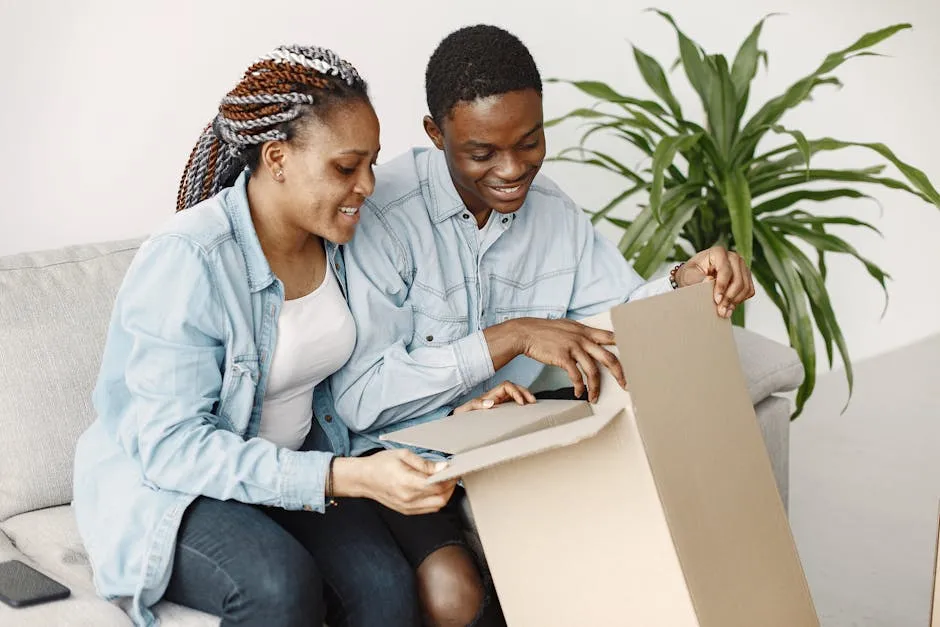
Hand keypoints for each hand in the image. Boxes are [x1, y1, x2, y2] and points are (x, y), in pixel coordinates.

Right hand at [333, 450, 456, 515]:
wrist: (363, 479)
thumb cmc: (381, 464)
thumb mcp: (403, 455)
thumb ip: (424, 463)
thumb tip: (443, 468)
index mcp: (407, 482)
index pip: (438, 485)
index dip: (450, 478)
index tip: (455, 469)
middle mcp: (408, 498)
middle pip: (441, 498)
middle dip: (450, 487)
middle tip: (451, 475)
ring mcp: (407, 507)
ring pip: (437, 506)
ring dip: (445, 494)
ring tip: (444, 481)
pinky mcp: (406, 511)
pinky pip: (428, 509)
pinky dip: (436, 500)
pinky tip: (434, 489)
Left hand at [453, 381, 536, 413]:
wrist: (462, 421)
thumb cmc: (464, 415)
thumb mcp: (468, 409)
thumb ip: (477, 404)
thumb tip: (491, 402)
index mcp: (491, 394)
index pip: (506, 386)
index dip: (515, 391)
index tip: (521, 403)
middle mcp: (497, 396)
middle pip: (514, 387)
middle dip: (525, 392)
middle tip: (533, 401)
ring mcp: (500, 401)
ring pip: (515, 393)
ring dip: (525, 395)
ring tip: (533, 403)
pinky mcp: (502, 408)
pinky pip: (514, 401)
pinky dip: (522, 402)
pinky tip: (528, 409)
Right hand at [515, 318, 625, 402]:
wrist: (526, 332)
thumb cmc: (545, 331)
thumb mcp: (567, 327)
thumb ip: (581, 333)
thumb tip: (590, 340)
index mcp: (585, 330)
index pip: (611, 337)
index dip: (624, 347)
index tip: (633, 359)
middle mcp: (582, 338)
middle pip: (609, 357)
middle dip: (620, 374)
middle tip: (625, 385)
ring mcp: (573, 347)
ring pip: (593, 370)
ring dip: (595, 387)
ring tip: (594, 397)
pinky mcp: (562, 357)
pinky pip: (576, 375)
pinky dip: (579, 386)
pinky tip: (578, 392)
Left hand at [676, 246, 755, 317]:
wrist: (695, 277)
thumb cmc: (691, 274)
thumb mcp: (688, 276)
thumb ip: (697, 279)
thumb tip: (709, 281)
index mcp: (718, 252)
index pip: (725, 270)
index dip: (722, 286)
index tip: (716, 299)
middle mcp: (733, 257)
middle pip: (738, 280)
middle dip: (729, 297)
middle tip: (720, 310)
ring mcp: (742, 267)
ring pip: (745, 287)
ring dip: (735, 301)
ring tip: (723, 311)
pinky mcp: (746, 277)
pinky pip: (749, 291)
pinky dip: (740, 300)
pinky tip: (728, 306)